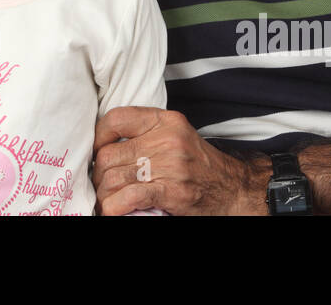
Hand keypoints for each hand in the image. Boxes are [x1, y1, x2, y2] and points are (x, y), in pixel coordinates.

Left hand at [92, 107, 264, 215]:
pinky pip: (132, 196)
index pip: (117, 119)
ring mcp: (170, 166)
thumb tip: (105, 146)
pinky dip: (115, 206)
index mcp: (166, 121)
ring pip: (115, 178)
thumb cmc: (199, 164)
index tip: (96, 152)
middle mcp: (167, 140)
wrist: (233, 189)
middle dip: (98, 175)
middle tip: (101, 186)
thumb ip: (146, 134)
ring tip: (107, 201)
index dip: (98, 137)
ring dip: (105, 194)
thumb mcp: (176, 135)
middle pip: (110, 155)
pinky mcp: (172, 191)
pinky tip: (112, 210)